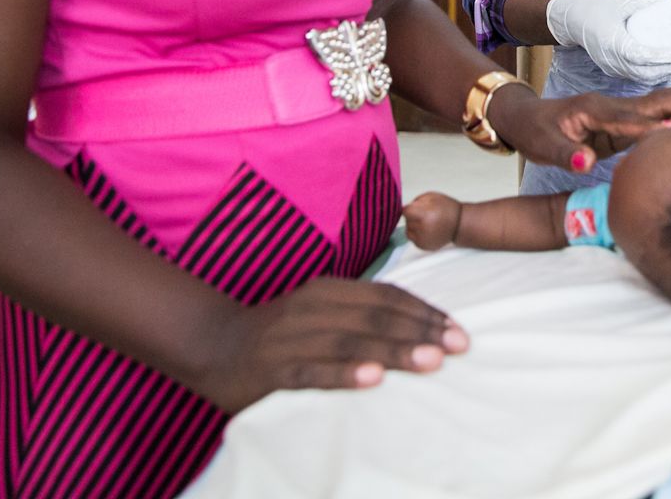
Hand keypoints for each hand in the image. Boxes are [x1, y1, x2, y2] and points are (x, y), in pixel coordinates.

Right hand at [196, 276, 467, 412]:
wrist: (211, 343)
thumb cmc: (279, 333)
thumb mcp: (320, 312)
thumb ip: (358, 314)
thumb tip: (418, 326)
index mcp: (328, 290)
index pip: (386, 297)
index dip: (424, 311)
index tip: (458, 329)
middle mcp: (313, 308)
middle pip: (375, 317)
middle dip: (420, 331)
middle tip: (458, 346)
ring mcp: (291, 338)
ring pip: (350, 342)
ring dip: (393, 351)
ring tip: (430, 361)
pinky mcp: (272, 370)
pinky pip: (312, 372)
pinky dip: (344, 374)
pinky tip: (371, 380)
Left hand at [403, 192, 461, 250]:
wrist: (459, 224)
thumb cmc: (447, 208)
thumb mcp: (431, 197)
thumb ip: (416, 202)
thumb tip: (404, 208)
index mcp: (423, 215)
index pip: (405, 212)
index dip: (408, 208)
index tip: (413, 208)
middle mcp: (421, 229)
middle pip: (407, 221)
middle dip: (412, 216)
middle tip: (425, 214)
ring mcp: (422, 239)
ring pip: (408, 230)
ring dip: (413, 226)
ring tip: (427, 222)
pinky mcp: (423, 246)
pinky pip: (413, 239)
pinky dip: (417, 234)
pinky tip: (428, 229)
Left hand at [488, 74, 670, 171]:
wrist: (526, 118)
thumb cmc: (534, 131)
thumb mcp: (543, 146)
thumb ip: (566, 154)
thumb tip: (586, 163)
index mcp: (594, 110)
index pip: (628, 120)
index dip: (652, 126)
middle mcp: (613, 106)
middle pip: (656, 101)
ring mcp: (621, 112)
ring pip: (661, 106)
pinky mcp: (625, 123)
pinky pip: (658, 118)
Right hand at [547, 0, 670, 83]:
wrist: (571, 17)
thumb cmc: (597, 5)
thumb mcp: (624, 1)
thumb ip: (649, 5)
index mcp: (611, 40)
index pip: (640, 55)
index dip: (663, 57)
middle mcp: (611, 59)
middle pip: (645, 73)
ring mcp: (611, 67)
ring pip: (643, 78)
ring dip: (667, 74)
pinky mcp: (613, 69)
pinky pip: (638, 77)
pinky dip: (656, 75)